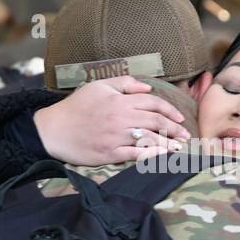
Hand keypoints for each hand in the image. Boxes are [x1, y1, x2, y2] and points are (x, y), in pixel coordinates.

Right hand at [34, 77, 191, 165]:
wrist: (53, 130)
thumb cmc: (76, 107)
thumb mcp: (99, 86)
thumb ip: (125, 83)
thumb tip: (148, 87)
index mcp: (119, 100)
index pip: (153, 102)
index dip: (169, 110)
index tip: (179, 119)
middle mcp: (120, 117)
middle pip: (156, 121)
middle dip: (174, 129)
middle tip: (185, 136)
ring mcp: (116, 137)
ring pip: (149, 138)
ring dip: (167, 143)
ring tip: (178, 148)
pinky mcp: (109, 154)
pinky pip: (135, 155)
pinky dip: (151, 155)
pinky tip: (161, 156)